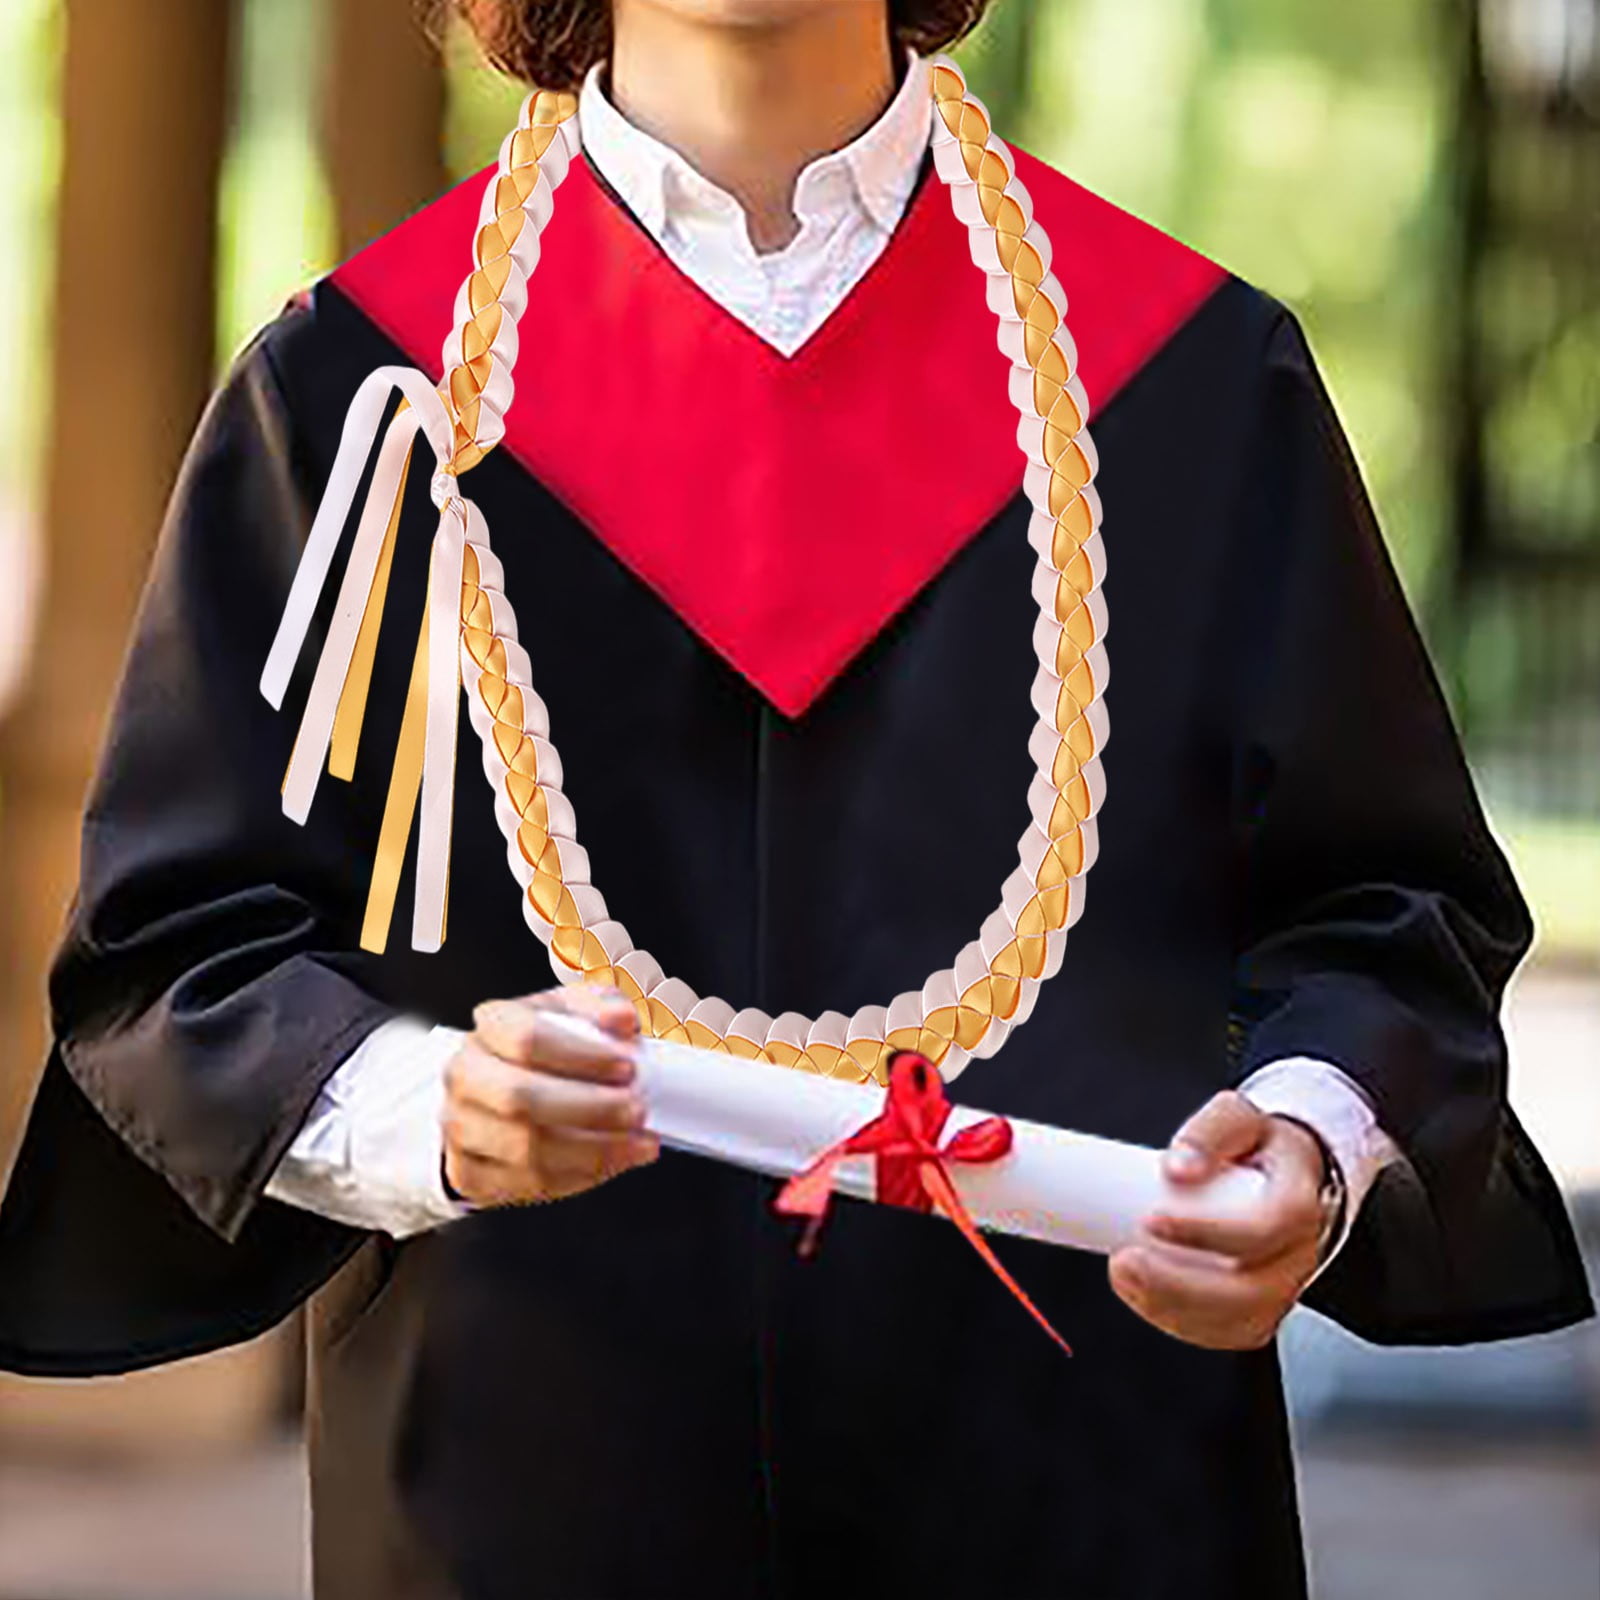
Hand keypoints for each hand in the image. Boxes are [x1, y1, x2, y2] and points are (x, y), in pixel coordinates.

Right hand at [442, 985, 658, 1206]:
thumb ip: (600, 1006)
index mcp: (490, 1025)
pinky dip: (580, 1177)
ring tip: (636, 1142)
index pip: (527, 1038)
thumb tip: (620, 1019)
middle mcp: (467, 1075)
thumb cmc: (545, 1045)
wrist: (498, 1085)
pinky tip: (612, 1162)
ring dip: (593, 1151)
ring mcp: (462, 1127)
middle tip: (636, 1110)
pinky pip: (527, 1185)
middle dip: (590, 1109)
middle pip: (520, 1098)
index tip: (627, 1066)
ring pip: (526, 1151)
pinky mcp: (470, 1173)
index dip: (582, 1056)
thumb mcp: (574, 1010)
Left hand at [1107, 1090, 1328, 1350]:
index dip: (1208, 1233)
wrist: (1281, 1172)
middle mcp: (1300, 1255)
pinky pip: (1227, 1334)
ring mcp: (1284, 1289)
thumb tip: (1177, 1169)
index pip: (1266, 1229)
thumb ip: (1208, 1132)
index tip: (1151, 1219)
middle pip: (1253, 1292)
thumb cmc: (1257, 1145)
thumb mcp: (1236, 1118)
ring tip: (1122, 1274)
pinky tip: (1142, 1297)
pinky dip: (1181, 1324)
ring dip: (1172, 1309)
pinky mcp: (1261, 1310)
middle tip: (1124, 1260)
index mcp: (1299, 1203)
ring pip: (1238, 1323)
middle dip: (1180, 1286)